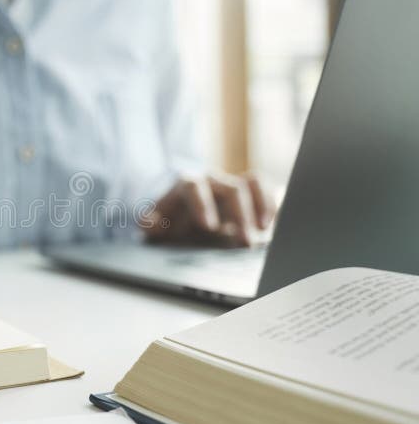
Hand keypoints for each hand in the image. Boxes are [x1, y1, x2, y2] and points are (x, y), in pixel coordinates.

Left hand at [141, 173, 276, 246]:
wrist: (177, 209)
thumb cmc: (166, 217)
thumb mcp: (151, 221)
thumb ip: (149, 222)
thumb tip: (153, 224)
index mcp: (185, 186)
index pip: (193, 186)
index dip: (201, 204)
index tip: (209, 227)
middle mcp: (212, 182)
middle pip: (230, 188)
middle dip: (239, 214)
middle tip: (244, 241)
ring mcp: (232, 186)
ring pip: (252, 183)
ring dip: (261, 204)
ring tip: (264, 230)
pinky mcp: (249, 195)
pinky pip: (265, 190)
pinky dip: (271, 205)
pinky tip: (273, 227)